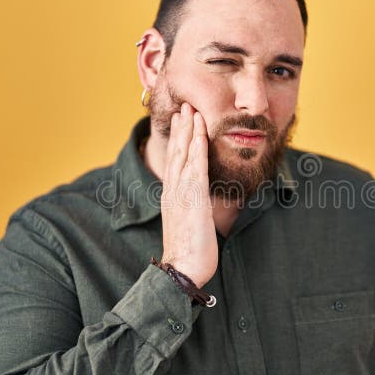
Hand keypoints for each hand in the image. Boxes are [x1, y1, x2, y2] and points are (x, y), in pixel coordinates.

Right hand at [159, 102, 217, 287]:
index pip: (176, 161)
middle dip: (182, 128)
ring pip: (185, 155)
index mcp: (172, 195)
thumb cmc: (189, 253)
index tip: (183, 121)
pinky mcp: (192, 200)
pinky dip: (197, 149)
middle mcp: (173, 190)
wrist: (182, 269)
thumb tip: (201, 202)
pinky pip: (195, 169)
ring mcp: (181, 194)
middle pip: (177, 152)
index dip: (180, 139)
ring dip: (189, 131)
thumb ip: (193, 208)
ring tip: (192, 111)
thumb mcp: (190, 224)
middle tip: (185, 106)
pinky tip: (200, 134)